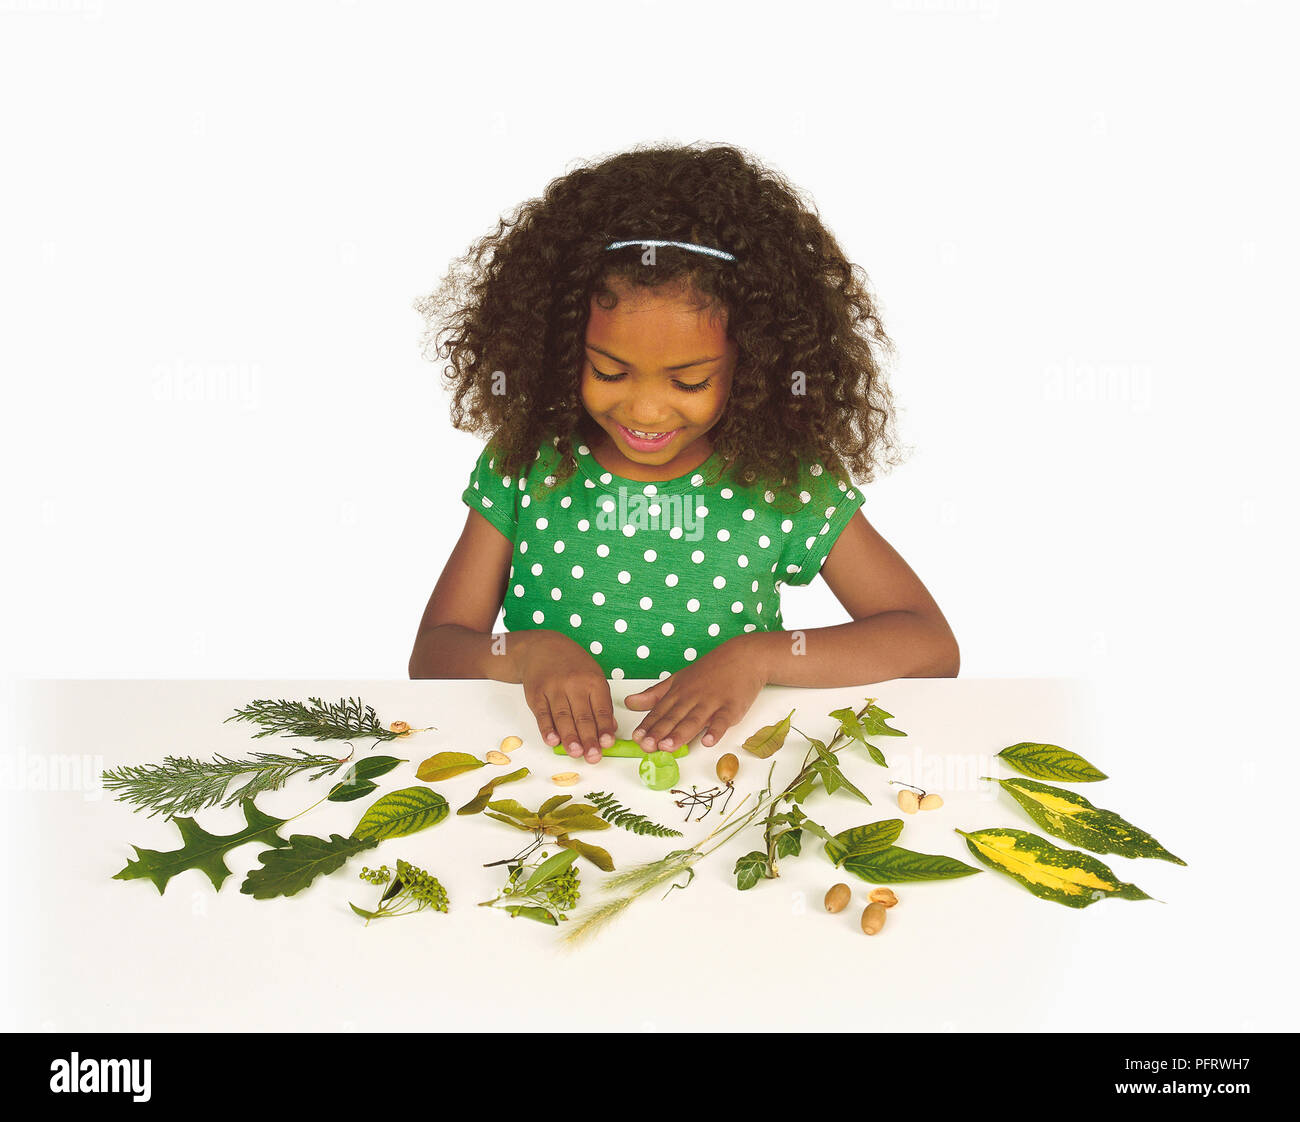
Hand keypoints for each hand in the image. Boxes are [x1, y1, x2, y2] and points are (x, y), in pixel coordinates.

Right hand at [512, 630, 617, 762]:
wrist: (542, 647)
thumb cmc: (572, 665)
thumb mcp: (593, 677)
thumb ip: (602, 703)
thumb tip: (611, 728)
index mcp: (593, 681)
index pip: (601, 709)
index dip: (604, 728)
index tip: (608, 744)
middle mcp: (574, 684)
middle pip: (583, 716)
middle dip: (589, 739)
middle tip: (593, 757)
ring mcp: (554, 689)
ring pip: (563, 717)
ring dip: (569, 738)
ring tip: (576, 753)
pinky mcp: (536, 694)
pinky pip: (542, 714)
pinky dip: (547, 729)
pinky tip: (553, 741)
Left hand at [623, 635, 767, 751]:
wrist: (744, 657)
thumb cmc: (711, 670)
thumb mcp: (679, 678)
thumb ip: (655, 694)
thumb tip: (629, 702)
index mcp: (679, 692)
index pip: (660, 711)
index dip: (648, 725)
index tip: (636, 738)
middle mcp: (692, 697)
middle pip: (674, 717)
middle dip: (659, 732)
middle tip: (646, 746)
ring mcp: (712, 702)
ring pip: (694, 720)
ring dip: (680, 734)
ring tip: (667, 747)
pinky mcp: (731, 707)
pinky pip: (722, 720)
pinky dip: (716, 731)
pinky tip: (708, 741)